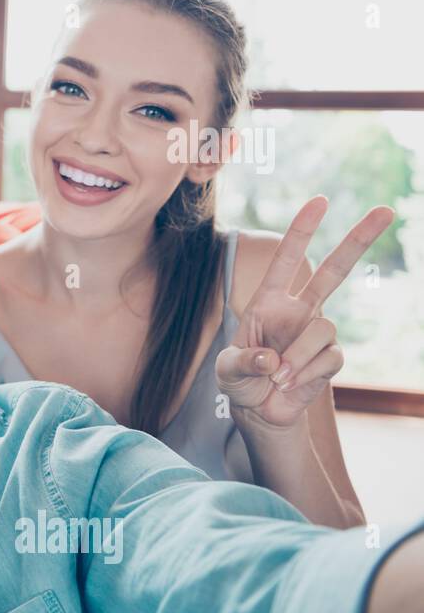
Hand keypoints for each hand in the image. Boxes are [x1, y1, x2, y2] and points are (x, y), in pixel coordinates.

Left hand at [216, 196, 394, 427]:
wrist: (259, 410)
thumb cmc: (238, 381)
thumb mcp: (226, 371)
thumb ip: (241, 363)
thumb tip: (271, 360)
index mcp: (269, 302)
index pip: (286, 260)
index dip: (302, 231)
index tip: (319, 202)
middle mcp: (298, 311)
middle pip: (334, 271)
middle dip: (358, 240)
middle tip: (386, 210)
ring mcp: (316, 333)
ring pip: (322, 328)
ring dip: (297, 356)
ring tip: (276, 378)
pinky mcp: (331, 358)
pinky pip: (329, 358)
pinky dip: (305, 374)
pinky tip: (288, 386)